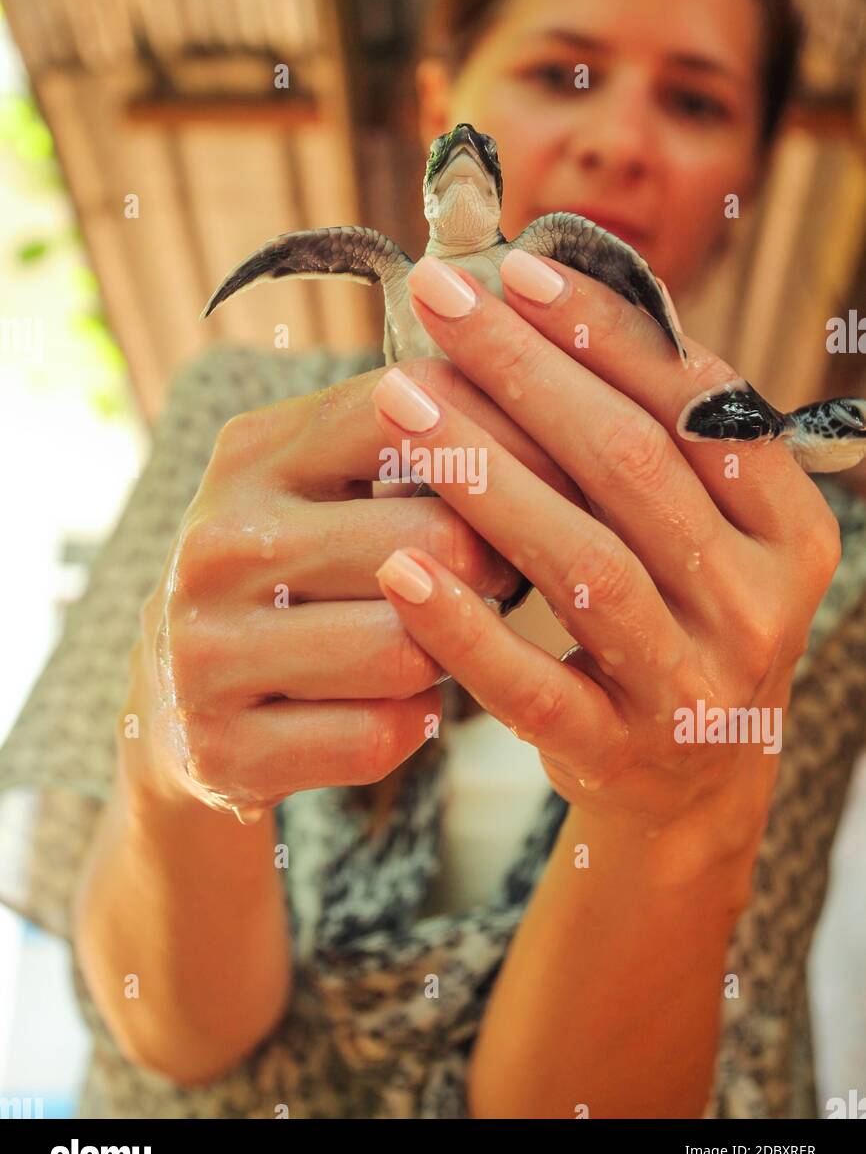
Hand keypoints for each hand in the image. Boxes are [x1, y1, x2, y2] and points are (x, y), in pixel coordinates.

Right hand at [129, 357, 577, 819]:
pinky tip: (387, 709)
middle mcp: (216, 542)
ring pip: (410, 649)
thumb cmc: (303, 573)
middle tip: (502, 580)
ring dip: (450, 656)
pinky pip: (378, 737)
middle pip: (435, 542)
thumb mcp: (328, 484)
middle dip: (496, 566)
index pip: (414, 410)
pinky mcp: (220, 748)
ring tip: (437, 642)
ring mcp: (204, 651)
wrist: (184, 701)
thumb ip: (419, 440)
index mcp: (253, 452)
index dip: (511, 440)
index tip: (568, 473)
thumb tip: (560, 405)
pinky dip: (408, 727)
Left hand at [371, 251, 841, 867]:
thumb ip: (654, 434)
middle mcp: (758, 602)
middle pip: (633, 466)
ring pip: (586, 565)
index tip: (516, 268)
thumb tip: (549, 299)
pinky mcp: (622, 751)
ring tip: (399, 405)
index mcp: (787, 525)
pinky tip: (398, 570)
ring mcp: (695, 684)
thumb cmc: (677, 614)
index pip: (695, 403)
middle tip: (437, 301)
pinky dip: (465, 630)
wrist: (695, 779)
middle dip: (525, 372)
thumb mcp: (701, 527)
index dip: (604, 329)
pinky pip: (536, 689)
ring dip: (486, 476)